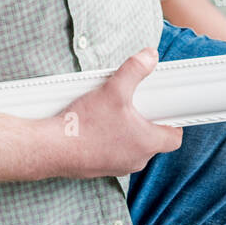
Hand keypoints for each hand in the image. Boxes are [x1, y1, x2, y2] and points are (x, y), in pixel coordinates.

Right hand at [48, 47, 182, 178]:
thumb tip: (150, 56)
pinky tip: (96, 125)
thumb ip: (135, 69)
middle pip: (152, 140)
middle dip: (145, 122)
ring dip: (126, 131)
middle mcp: (135, 160)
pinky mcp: (99, 168)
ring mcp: (117, 166)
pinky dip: (109, 139)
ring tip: (112, 112)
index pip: (174, 138)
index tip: (165, 109)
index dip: (172, 122)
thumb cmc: (84, 124)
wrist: (52, 148)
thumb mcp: (113, 89)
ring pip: (132, 147)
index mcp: (147, 143)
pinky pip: (113, 152)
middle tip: (134, 104)